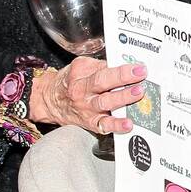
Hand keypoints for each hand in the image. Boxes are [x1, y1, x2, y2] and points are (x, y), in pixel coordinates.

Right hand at [29, 58, 146, 134]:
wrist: (49, 100)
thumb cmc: (69, 82)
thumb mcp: (81, 67)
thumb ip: (101, 66)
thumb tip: (126, 66)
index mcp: (81, 72)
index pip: (103, 66)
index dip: (122, 67)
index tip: (139, 66)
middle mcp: (82, 89)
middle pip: (102, 81)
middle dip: (123, 77)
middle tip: (140, 75)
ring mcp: (86, 107)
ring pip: (105, 102)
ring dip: (123, 98)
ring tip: (137, 94)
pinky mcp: (90, 122)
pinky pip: (103, 125)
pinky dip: (116, 125)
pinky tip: (128, 124)